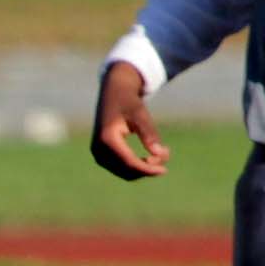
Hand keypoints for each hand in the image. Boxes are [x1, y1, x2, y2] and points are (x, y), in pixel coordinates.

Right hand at [91, 66, 168, 180]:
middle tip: (166, 154)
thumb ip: (149, 133)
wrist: (112, 94)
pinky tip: (149, 157)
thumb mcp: (141, 114)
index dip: (147, 169)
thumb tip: (160, 155)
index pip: (129, 161)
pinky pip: (120, 168)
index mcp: (107, 138)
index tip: (165, 170)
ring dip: (143, 168)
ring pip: (124, 172)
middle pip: (126, 170)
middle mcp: (99, 149)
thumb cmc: (128, 102)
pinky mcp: (101, 155)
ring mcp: (98, 154)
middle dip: (148, 168)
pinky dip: (136, 166)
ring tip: (160, 153)